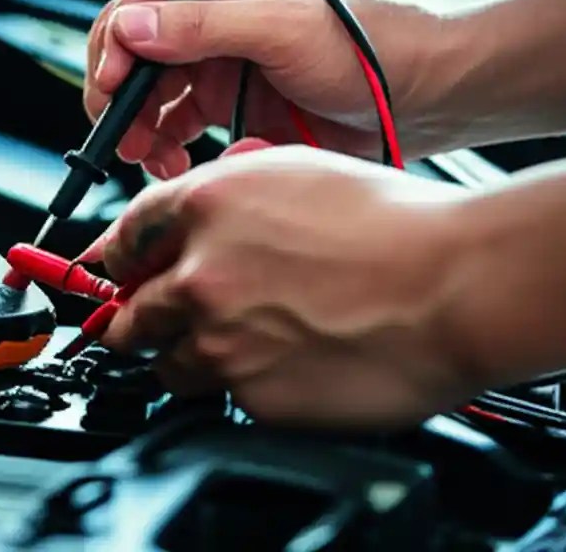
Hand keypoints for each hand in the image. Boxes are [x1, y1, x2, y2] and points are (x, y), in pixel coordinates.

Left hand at [82, 144, 481, 428]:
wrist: (453, 287)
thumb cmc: (392, 225)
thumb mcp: (293, 170)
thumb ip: (223, 192)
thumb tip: (183, 215)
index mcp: (202, 208)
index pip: (121, 240)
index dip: (114, 262)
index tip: (111, 277)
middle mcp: (197, 275)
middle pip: (129, 314)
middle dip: (134, 320)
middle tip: (148, 324)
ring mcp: (220, 340)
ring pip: (167, 363)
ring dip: (188, 355)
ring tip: (240, 342)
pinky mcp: (250, 394)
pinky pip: (222, 395)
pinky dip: (242, 383)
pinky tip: (284, 361)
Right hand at [85, 0, 442, 178]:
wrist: (415, 104)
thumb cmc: (369, 46)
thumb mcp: (282, 28)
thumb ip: (202, 25)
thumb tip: (132, 28)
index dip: (121, 32)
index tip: (114, 75)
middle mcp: (214, 5)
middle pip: (137, 42)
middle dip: (120, 87)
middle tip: (114, 123)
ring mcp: (216, 54)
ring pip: (148, 87)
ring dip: (136, 122)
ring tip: (142, 153)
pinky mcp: (223, 98)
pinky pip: (172, 121)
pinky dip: (161, 145)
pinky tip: (169, 161)